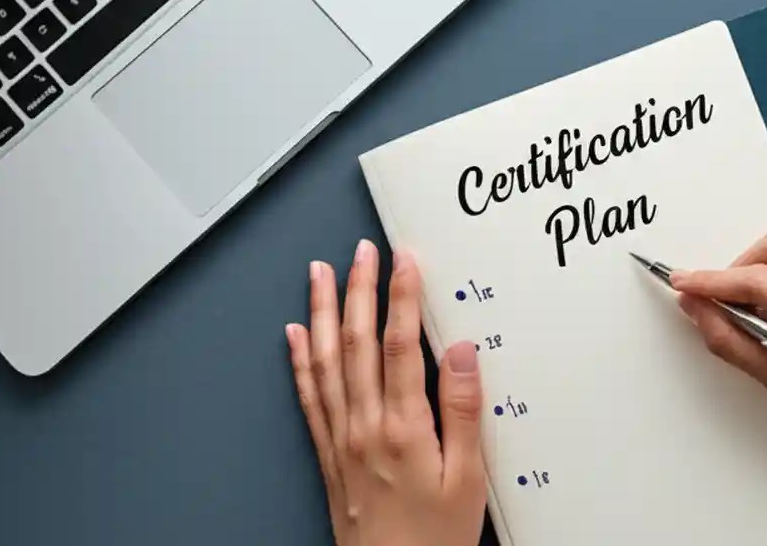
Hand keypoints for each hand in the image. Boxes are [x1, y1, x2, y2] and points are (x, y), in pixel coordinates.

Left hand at [286, 241, 485, 545]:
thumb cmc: (435, 538)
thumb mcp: (469, 479)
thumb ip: (463, 411)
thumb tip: (460, 352)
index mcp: (403, 428)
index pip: (400, 345)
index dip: (401, 296)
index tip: (405, 260)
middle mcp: (364, 426)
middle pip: (358, 343)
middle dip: (360, 289)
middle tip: (363, 251)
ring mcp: (341, 438)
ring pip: (327, 361)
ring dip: (324, 311)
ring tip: (321, 273)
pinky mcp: (329, 454)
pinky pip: (309, 397)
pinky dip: (300, 360)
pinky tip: (297, 334)